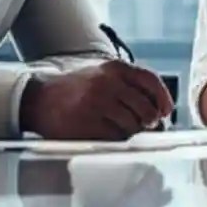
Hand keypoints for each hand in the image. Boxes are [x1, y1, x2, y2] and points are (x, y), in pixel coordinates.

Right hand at [19, 61, 174, 139]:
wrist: (40, 99)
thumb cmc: (76, 88)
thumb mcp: (103, 74)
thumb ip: (129, 84)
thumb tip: (158, 107)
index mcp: (114, 68)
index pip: (150, 80)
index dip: (163, 98)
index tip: (166, 111)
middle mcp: (107, 83)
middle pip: (145, 108)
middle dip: (149, 121)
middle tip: (145, 125)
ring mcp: (97, 104)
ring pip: (132, 125)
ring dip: (132, 131)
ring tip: (121, 128)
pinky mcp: (87, 124)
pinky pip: (115, 137)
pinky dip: (117, 139)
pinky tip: (109, 133)